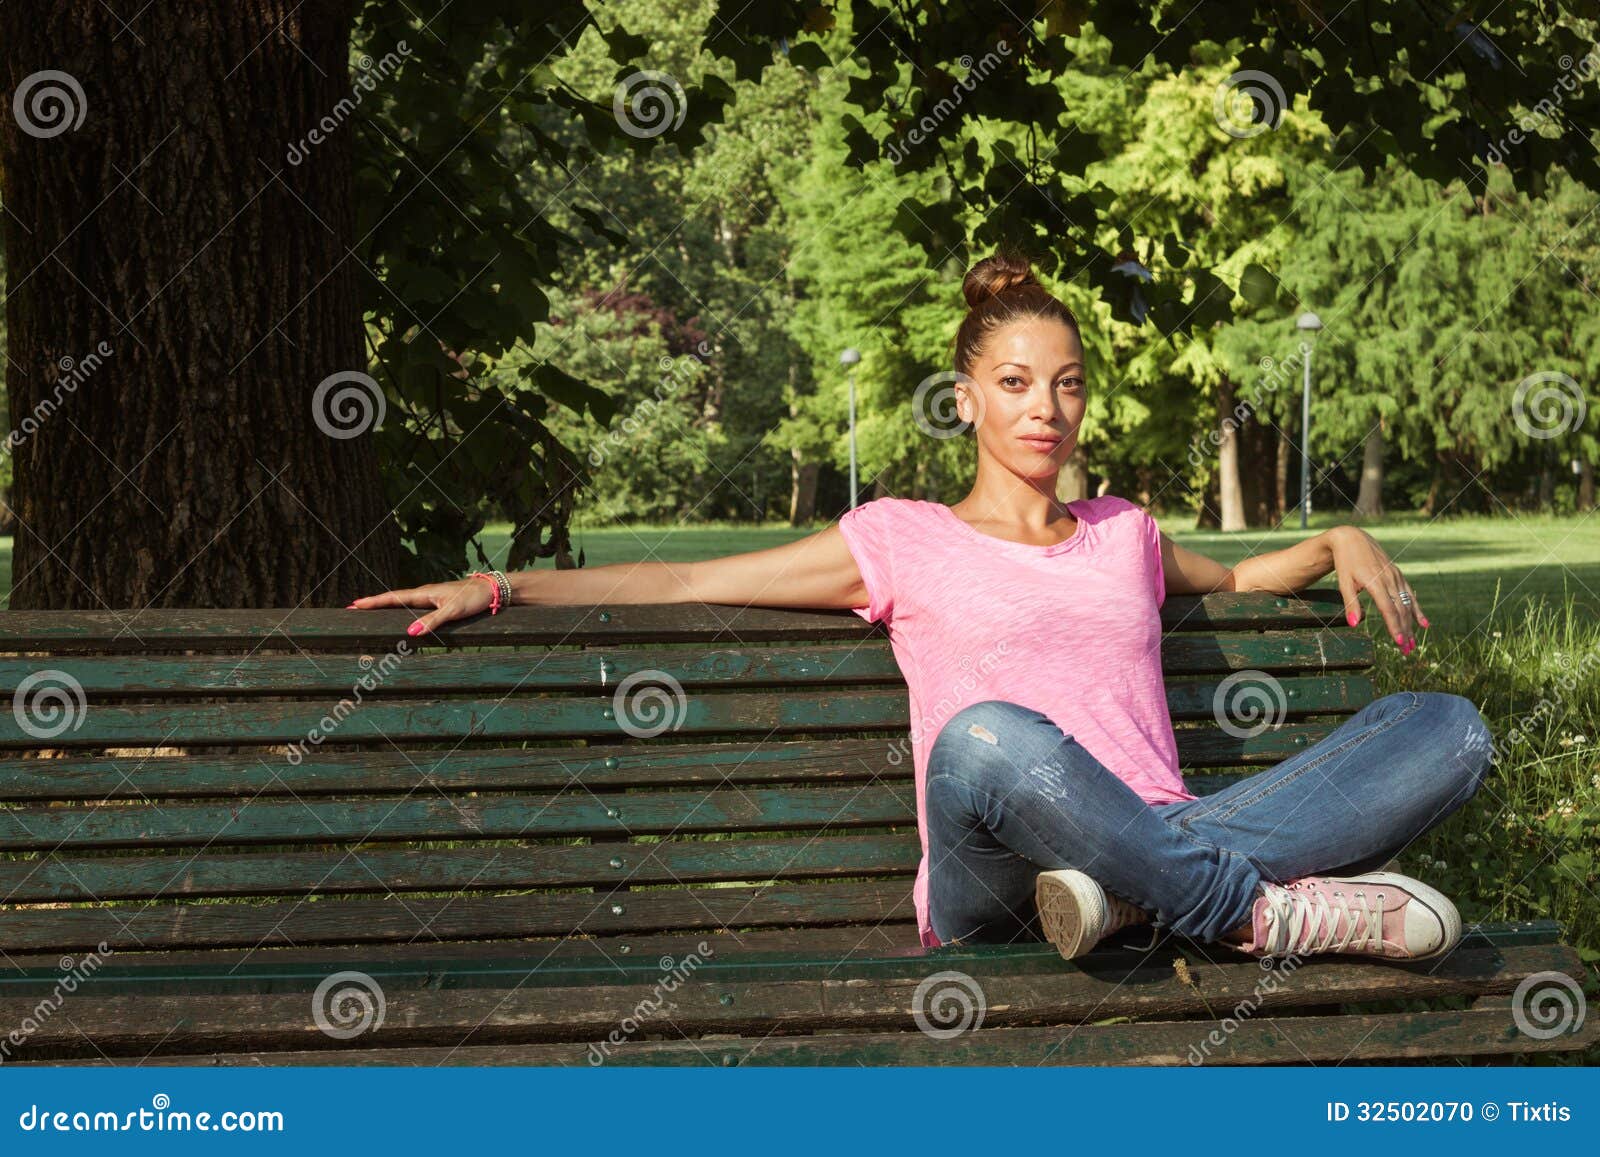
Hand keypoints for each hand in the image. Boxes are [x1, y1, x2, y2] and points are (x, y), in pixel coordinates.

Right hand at [346, 578, 495, 636]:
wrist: (493, 589)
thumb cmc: (474, 598)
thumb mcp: (454, 610)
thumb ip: (433, 621)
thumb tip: (411, 632)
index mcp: (424, 593)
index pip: (393, 597)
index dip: (374, 602)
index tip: (355, 604)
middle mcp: (425, 593)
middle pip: (394, 598)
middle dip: (374, 603)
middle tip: (354, 607)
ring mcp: (432, 597)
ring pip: (404, 601)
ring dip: (386, 604)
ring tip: (369, 609)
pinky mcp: (439, 601)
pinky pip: (414, 605)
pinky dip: (401, 607)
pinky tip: (400, 612)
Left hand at [1328, 526, 1428, 655]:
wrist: (1353, 539)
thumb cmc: (1345, 563)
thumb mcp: (1343, 582)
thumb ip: (1350, 603)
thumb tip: (1355, 625)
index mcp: (1375, 581)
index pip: (1388, 608)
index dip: (1394, 626)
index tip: (1399, 642)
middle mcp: (1389, 579)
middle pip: (1400, 609)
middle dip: (1405, 631)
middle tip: (1407, 651)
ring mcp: (1396, 576)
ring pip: (1407, 604)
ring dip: (1411, 625)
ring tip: (1413, 644)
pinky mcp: (1398, 575)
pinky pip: (1410, 595)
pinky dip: (1417, 610)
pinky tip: (1424, 624)